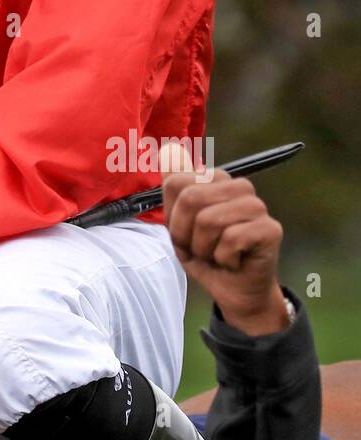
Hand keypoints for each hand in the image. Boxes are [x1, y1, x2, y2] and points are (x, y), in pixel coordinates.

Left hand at [162, 150, 286, 335]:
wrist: (234, 291)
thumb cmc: (206, 254)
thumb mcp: (178, 221)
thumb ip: (173, 184)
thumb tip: (169, 148)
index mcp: (215, 178)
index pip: (176, 183)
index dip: (172, 217)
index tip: (184, 234)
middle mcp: (239, 185)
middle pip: (191, 199)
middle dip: (186, 234)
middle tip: (200, 248)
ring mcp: (257, 205)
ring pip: (209, 220)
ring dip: (204, 249)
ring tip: (216, 254)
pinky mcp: (270, 228)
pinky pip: (231, 239)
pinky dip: (223, 258)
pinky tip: (234, 262)